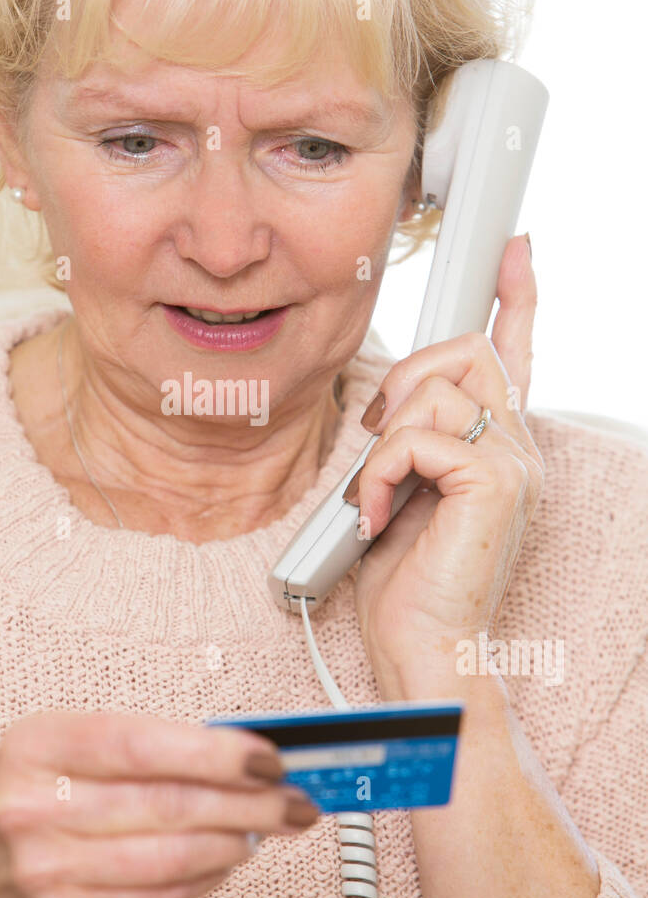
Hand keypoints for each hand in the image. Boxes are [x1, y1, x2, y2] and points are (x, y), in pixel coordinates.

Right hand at [0, 710, 317, 897]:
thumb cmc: (32, 817)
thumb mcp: (59, 759)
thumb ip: (139, 748)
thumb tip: (239, 751)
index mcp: (36, 745)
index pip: (142, 743)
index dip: (216, 751)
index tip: (269, 757)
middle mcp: (33, 807)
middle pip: (169, 801)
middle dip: (247, 801)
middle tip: (293, 799)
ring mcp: (47, 871)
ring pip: (173, 854)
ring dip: (234, 841)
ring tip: (265, 828)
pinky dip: (206, 879)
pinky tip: (225, 861)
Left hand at [348, 234, 542, 700]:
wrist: (422, 647)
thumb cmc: (407, 584)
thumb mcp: (405, 493)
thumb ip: (413, 443)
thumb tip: (392, 405)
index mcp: (500, 449)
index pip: (515, 358)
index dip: (516, 299)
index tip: (514, 251)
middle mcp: (518, 449)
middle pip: (468, 351)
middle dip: (408, 375)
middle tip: (378, 436)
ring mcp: (513, 464)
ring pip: (436, 389)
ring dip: (386, 439)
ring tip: (380, 493)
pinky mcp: (492, 482)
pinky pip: (416, 436)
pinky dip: (380, 472)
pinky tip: (380, 513)